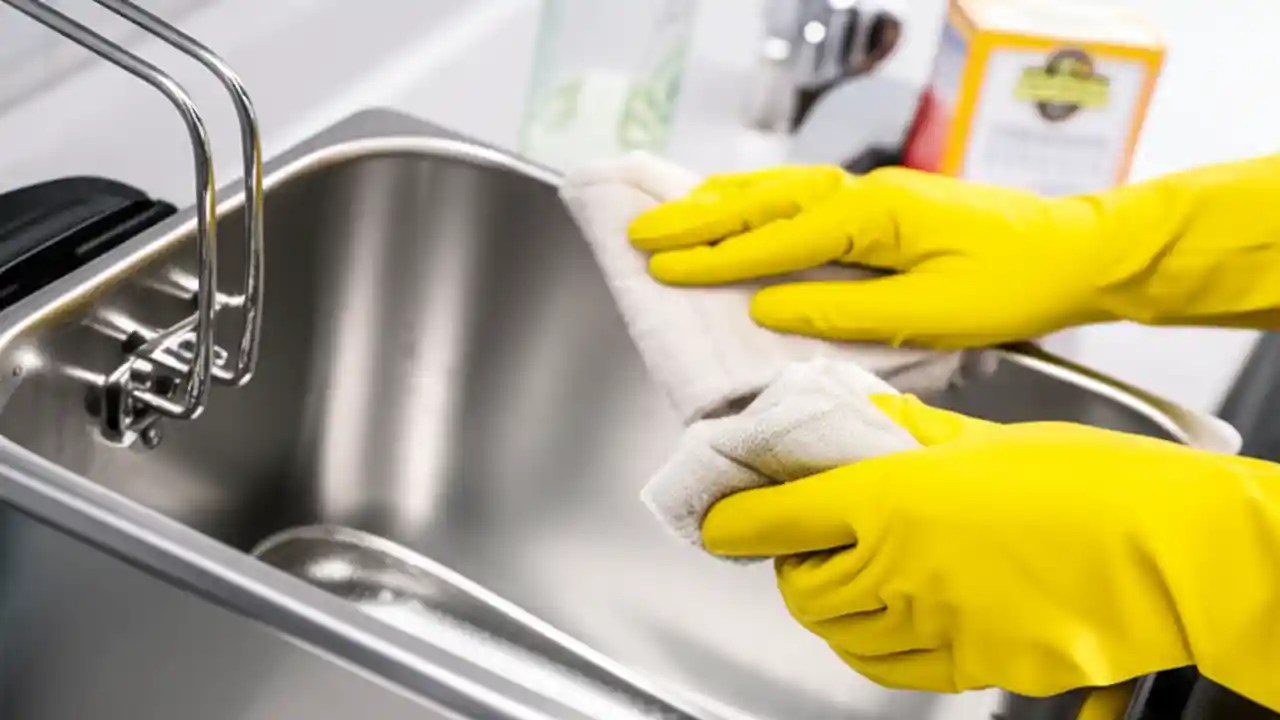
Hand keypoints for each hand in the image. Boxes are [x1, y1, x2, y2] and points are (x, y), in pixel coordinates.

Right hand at [628, 166, 1110, 347]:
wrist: (1077, 249)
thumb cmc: (1016, 284)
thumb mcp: (934, 311)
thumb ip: (846, 309)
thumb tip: (769, 309)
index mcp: (877, 216)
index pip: (777, 236)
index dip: (715, 256)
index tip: (661, 267)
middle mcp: (866, 192)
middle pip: (764, 200)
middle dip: (696, 219)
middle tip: (636, 233)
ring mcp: (873, 192)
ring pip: (778, 190)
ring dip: (718, 204)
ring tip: (666, 215)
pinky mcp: (881, 204)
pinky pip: (801, 197)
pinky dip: (756, 203)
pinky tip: (735, 211)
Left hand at [701, 394, 1279, 708]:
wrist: (1172, 549)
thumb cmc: (1090, 481)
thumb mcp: (985, 438)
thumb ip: (907, 433)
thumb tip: (862, 420)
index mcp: (892, 495)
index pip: (776, 517)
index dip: (734, 522)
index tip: (718, 523)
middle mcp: (898, 564)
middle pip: (799, 585)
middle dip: (786, 567)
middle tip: (800, 547)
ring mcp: (933, 624)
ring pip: (837, 632)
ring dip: (826, 608)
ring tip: (844, 582)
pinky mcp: (972, 666)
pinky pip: (893, 668)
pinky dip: (872, 646)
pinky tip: (888, 623)